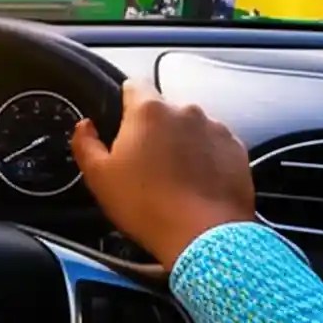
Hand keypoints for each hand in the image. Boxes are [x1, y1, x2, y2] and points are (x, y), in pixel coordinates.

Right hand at [70, 81, 253, 268]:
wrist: (203, 237)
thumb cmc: (147, 207)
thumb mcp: (99, 177)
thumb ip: (85, 143)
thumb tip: (85, 126)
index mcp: (148, 110)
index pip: (133, 85)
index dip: (124, 104)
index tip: (122, 127)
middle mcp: (185, 110)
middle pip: (163, 109)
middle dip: (154, 129)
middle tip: (146, 164)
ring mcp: (215, 128)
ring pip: (190, 127)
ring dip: (182, 143)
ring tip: (175, 178)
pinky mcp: (236, 149)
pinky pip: (215, 145)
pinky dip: (206, 158)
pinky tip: (197, 184)